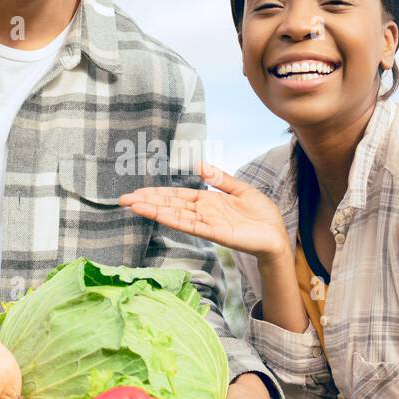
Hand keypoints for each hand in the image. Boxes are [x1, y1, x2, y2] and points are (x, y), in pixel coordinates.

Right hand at [118, 162, 288, 261]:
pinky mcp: (215, 233)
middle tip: (123, 199)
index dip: (157, 193)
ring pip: (175, 215)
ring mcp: (207, 223)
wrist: (276, 234)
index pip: (177, 196)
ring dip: (154, 210)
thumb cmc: (262, 214)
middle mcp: (203, 213)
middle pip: (170, 205)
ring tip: (133, 206)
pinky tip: (158, 215)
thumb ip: (220, 179)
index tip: (137, 192)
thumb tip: (199, 164)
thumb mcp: (240, 190)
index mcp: (207, 201)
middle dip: (147, 201)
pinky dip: (174, 219)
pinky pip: (191, 225)